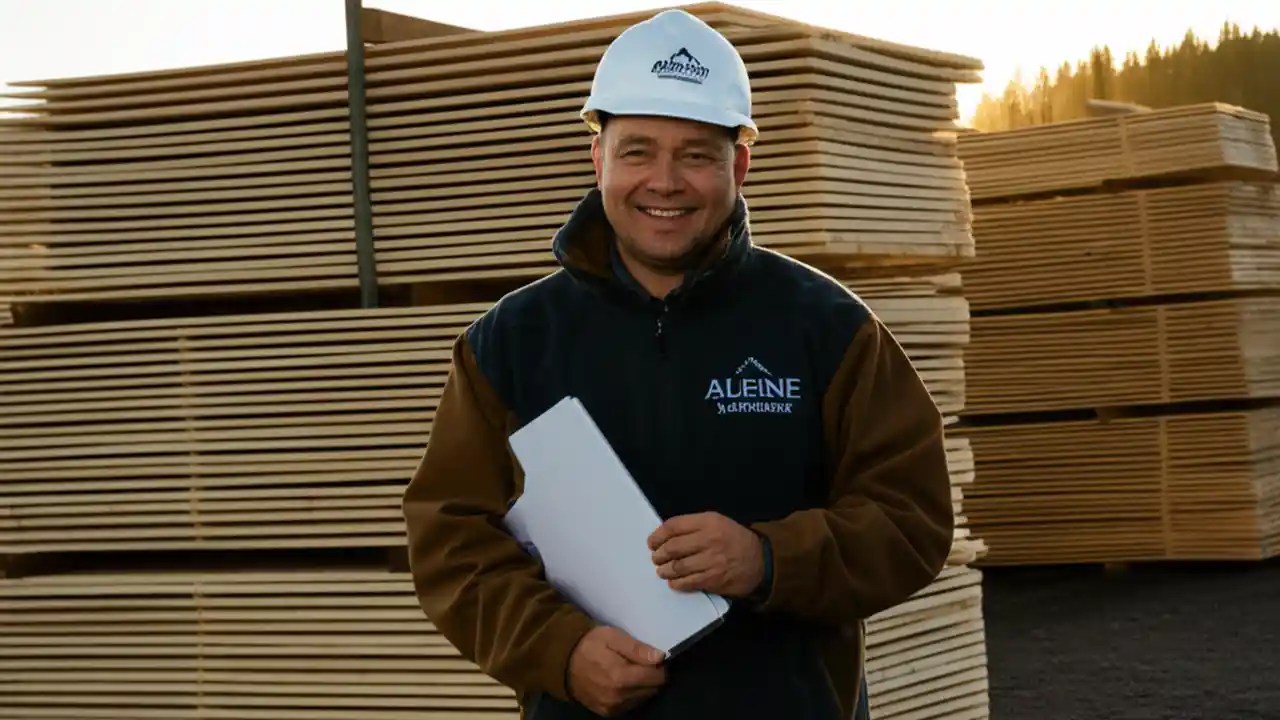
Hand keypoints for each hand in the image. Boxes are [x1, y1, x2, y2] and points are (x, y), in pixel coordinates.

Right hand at [567, 626, 666, 715]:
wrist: (563, 662)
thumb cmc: (590, 645)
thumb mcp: (612, 636)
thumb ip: (636, 648)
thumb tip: (660, 657)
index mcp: (621, 676)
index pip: (657, 677)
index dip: (659, 666)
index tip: (653, 658)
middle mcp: (619, 696)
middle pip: (652, 689)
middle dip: (652, 676)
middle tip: (643, 663)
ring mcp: (613, 707)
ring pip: (643, 698)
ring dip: (643, 687)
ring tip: (632, 672)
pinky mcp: (607, 712)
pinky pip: (631, 705)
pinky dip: (632, 695)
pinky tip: (624, 683)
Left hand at [648, 511, 764, 597]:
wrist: (759, 561)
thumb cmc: (734, 539)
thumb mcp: (717, 522)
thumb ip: (694, 526)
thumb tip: (666, 535)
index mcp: (708, 521)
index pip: (674, 526)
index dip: (658, 535)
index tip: (652, 542)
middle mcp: (709, 539)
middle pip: (673, 547)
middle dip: (659, 554)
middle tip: (656, 558)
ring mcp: (711, 561)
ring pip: (678, 567)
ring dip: (665, 570)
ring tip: (662, 570)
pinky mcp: (713, 579)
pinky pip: (688, 582)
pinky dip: (676, 583)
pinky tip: (673, 582)